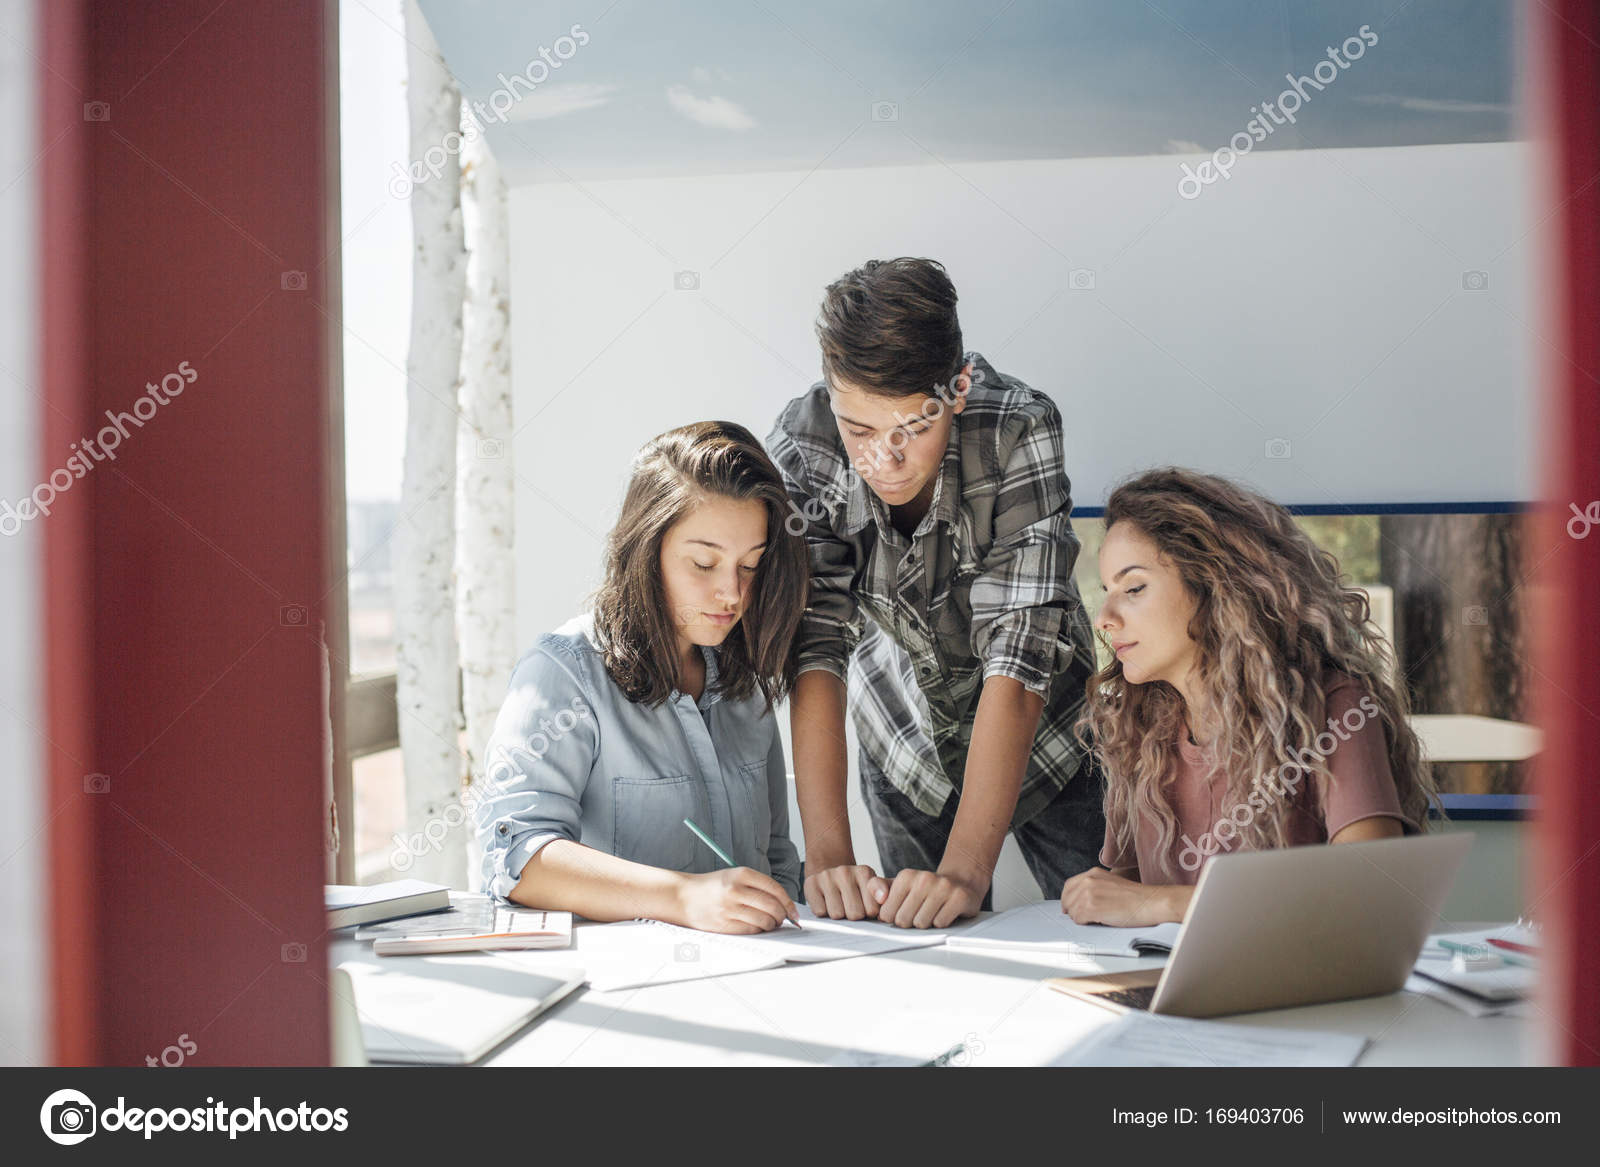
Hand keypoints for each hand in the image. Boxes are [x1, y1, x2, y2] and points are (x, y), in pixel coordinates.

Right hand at [677, 867, 798, 933]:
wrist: (683, 896)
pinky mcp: (724, 924)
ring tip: (769, 923)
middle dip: (782, 916)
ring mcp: (729, 908)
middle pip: (772, 906)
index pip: (774, 889)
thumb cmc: (712, 887)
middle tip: (783, 919)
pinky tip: (757, 927)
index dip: (788, 903)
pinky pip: (752, 930)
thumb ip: (757, 886)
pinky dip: (759, 930)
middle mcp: (736, 889)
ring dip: (772, 925)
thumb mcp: (734, 876)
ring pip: (764, 920)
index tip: (793, 912)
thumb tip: (783, 904)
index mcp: (741, 874)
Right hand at [804, 862, 889, 920]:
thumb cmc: (854, 887)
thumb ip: (883, 893)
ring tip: (839, 904)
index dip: (869, 913)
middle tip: (851, 906)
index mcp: (864, 872)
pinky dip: (823, 912)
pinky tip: (826, 902)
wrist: (829, 873)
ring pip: (837, 914)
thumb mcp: (873, 888)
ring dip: (838, 914)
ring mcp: (827, 876)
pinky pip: (820, 912)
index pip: (872, 909)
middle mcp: (845, 871)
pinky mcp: (811, 884)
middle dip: (854, 915)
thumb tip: (883, 898)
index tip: (866, 906)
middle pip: (855, 914)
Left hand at [877, 868, 985, 928]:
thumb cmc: (925, 890)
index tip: (903, 911)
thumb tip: (874, 900)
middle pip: (903, 920)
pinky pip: (940, 924)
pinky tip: (944, 912)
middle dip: (910, 922)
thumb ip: (878, 888)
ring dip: (926, 923)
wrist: (960, 882)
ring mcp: (943, 887)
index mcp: (906, 876)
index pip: (887, 913)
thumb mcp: (900, 886)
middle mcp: (924, 878)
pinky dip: (941, 923)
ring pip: (921, 924)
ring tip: (932, 912)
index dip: (894, 918)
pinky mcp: (960, 898)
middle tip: (919, 912)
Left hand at [1060, 867, 1175, 926]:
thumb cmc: (1136, 898)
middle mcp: (1088, 881)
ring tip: (1097, 918)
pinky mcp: (1091, 907)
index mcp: (1093, 873)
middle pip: (1067, 899)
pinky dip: (1086, 924)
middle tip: (1085, 918)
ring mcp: (1089, 893)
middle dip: (1074, 910)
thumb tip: (1078, 901)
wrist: (1151, 902)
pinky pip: (1078, 919)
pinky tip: (1099, 921)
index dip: (1067, 899)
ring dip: (1081, 918)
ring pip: (1072, 911)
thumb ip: (1094, 887)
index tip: (1069, 908)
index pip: (1069, 886)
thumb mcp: (1111, 884)